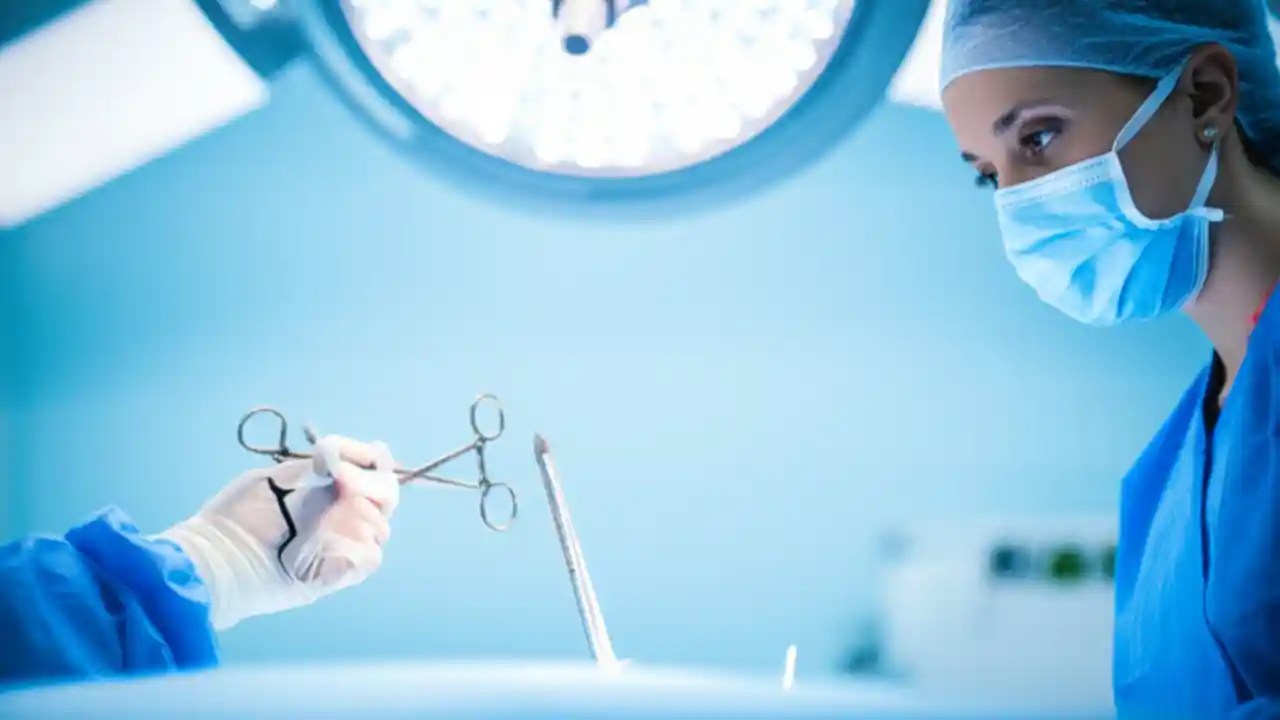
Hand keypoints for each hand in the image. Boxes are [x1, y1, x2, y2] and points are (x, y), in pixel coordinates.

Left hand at [158, 436, 399, 630]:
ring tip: (328, 517)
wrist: (217, 559)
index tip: (365, 452)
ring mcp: (340, 547)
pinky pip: (369, 560)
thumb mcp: (271, 480)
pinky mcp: (335, 576)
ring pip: (380, 529)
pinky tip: (328, 542)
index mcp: (326, 491)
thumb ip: (311, 468)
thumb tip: (343, 463)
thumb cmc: (236, 516)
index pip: (370, 470)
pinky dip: (357, 547)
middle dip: (372, 484)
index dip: (373, 459)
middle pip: (386, 498)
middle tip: (344, 482)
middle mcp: (340, 518)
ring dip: (361, 516)